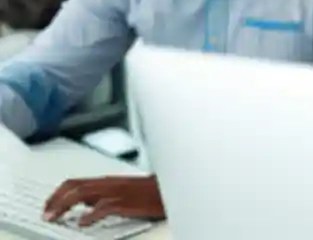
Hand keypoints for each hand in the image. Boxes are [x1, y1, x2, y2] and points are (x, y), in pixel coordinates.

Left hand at [44, 175, 165, 226]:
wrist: (175, 190)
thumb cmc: (152, 193)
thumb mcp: (124, 193)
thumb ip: (105, 196)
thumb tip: (88, 205)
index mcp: (107, 181)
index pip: (75, 182)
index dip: (57, 194)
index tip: (48, 206)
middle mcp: (109, 184)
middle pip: (74, 186)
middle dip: (55, 199)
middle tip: (46, 213)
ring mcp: (117, 192)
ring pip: (83, 193)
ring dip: (64, 205)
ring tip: (54, 217)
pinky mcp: (126, 202)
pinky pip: (104, 207)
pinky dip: (90, 215)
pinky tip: (82, 223)